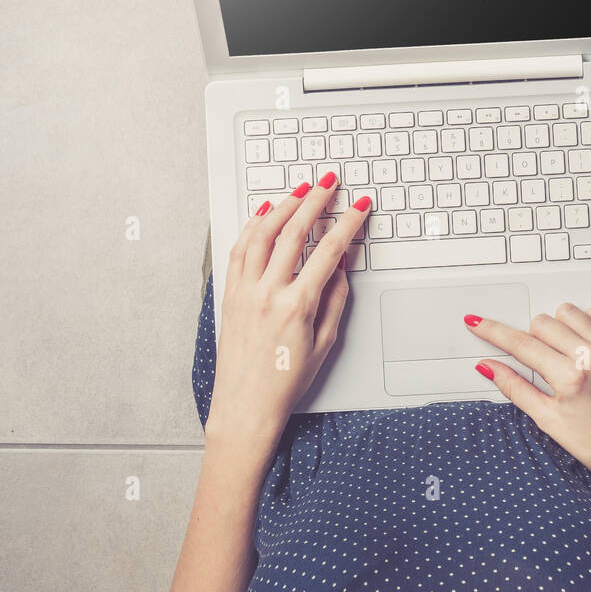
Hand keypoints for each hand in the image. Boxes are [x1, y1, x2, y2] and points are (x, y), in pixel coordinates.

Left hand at [204, 175, 370, 473]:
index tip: (359, 207)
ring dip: (283, 206)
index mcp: (297, 306)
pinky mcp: (230, 294)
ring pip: (263, 234)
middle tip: (329, 184)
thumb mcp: (325, 343)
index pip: (329, 251)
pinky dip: (252, 226)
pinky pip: (239, 250)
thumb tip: (342, 265)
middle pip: (294, 233)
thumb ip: (336, 299)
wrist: (245, 407)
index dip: (348, 224)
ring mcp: (245, 291)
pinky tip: (263, 213)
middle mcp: (268, 293)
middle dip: (315, 201)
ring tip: (300, 190)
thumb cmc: (285, 382)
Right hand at [465, 301, 590, 511]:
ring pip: (570, 312)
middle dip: (532, 338)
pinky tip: (586, 338)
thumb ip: (514, 388)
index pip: (521, 344)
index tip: (478, 322)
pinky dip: (590, 318)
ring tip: (563, 352)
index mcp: (570, 378)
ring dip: (559, 327)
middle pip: (542, 322)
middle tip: (539, 362)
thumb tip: (489, 367)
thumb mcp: (547, 420)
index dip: (493, 331)